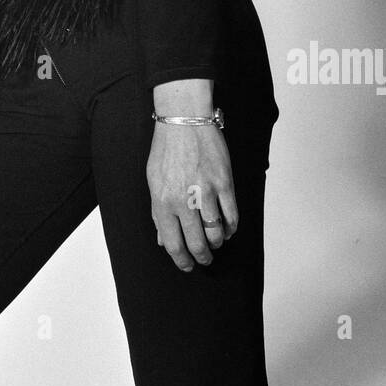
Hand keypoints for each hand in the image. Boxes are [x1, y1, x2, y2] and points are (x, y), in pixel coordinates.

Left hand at [147, 118, 237, 270]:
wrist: (184, 120)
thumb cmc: (167, 149)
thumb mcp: (153, 181)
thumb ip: (157, 212)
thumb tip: (162, 238)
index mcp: (162, 202)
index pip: (172, 243)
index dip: (181, 260)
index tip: (187, 265)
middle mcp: (183, 201)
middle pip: (196, 243)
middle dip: (202, 257)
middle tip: (205, 259)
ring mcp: (205, 193)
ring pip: (216, 233)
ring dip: (217, 243)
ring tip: (215, 243)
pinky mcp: (224, 183)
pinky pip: (232, 216)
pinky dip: (231, 228)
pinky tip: (227, 229)